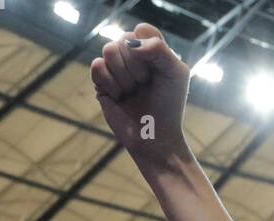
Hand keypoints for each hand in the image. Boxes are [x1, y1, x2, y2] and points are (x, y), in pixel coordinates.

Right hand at [90, 23, 190, 169]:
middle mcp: (131, 55)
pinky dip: (111, 84)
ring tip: (133, 92)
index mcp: (150, 49)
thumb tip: (131, 44)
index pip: (142, 29)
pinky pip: (97, 66)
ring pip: (109, 50)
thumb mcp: (176, 73)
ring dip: (125, 76)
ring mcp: (115, 68)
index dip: (148, 49)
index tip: (158, 70)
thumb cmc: (169, 106)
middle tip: (145, 86)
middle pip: (124, 39)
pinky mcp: (101, 82)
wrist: (155, 137)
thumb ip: (159, 49)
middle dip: (138, 68)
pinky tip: (120, 97)